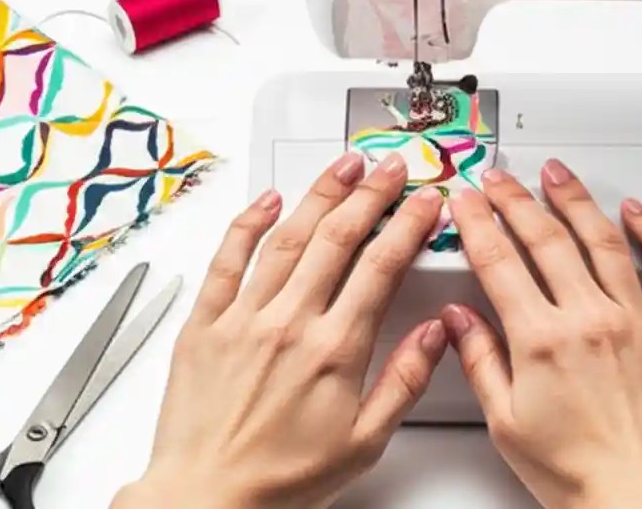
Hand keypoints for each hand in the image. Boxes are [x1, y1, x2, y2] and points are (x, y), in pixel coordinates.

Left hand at [113, 152, 447, 508]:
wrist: (206, 499)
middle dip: (370, 194)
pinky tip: (267, 201)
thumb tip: (436, 333)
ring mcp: (243, 318)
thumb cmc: (280, 480)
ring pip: (288, 238)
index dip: (409, 225)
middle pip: (338, 238)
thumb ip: (404, 381)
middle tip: (390, 168)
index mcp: (335, 350)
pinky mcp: (204, 324)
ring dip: (320, 195)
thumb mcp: (364, 442)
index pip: (382, 266)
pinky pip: (227, 260)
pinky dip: (248, 224)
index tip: (426, 201)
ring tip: (344, 165)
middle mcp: (289, 324)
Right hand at [443, 160, 641, 508]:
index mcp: (540, 341)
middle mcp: (588, 319)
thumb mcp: (507, 422)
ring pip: (601, 239)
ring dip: (574, 199)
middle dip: (515, 200)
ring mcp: (634, 318)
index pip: (498, 262)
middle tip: (499, 178)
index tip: (467, 202)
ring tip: (556, 174)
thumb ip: (480, 361)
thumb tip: (457, 319)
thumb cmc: (579, 474)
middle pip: (544, 238)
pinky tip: (634, 210)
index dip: (478, 224)